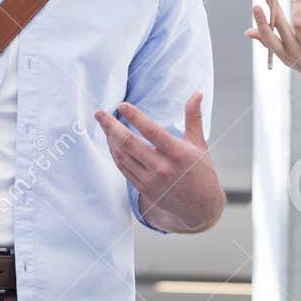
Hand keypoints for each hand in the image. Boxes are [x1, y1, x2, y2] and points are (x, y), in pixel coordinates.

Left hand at [94, 93, 220, 231]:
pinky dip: (115, 153)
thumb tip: (198, 93)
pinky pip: (123, 168)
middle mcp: (162, 167)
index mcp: (178, 153)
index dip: (135, 117)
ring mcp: (151, 179)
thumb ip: (194, 118)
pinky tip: (111, 142)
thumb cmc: (201, 171)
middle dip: (111, 126)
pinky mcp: (143, 188)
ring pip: (122, 156)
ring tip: (104, 124)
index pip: (151, 131)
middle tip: (99, 113)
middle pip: (129, 143)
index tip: (121, 106)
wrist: (200, 207)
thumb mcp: (200, 144)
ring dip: (110, 139)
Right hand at [246, 0, 300, 99]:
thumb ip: (268, 42)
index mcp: (282, 52)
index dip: (261, 21)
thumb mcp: (286, 55)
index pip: (267, 35)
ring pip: (299, 24)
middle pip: (281, 27)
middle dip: (274, 8)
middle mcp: (293, 51)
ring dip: (297, 3)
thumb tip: (248, 31)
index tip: (255, 5)